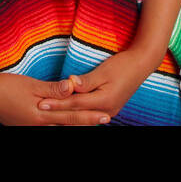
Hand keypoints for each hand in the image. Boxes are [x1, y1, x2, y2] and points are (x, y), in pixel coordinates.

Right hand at [0, 72, 110, 125]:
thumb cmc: (6, 86)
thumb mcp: (31, 85)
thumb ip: (53, 89)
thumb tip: (72, 87)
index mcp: (41, 115)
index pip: (71, 117)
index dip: (89, 117)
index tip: (105, 116)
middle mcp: (38, 126)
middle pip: (68, 127)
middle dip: (86, 124)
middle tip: (105, 121)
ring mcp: (31, 128)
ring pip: (58, 129)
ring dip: (75, 126)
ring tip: (89, 124)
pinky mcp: (26, 127)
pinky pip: (48, 129)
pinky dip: (60, 126)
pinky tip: (65, 124)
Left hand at [35, 49, 156, 124]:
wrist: (141, 66)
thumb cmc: (122, 65)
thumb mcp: (103, 71)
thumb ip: (86, 81)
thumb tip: (70, 84)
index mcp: (105, 101)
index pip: (75, 104)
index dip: (57, 103)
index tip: (40, 103)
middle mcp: (107, 110)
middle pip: (77, 113)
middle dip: (58, 112)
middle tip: (39, 110)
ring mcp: (109, 111)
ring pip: (83, 116)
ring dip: (66, 115)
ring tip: (49, 115)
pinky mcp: (109, 108)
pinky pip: (89, 114)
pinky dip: (77, 114)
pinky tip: (66, 115)